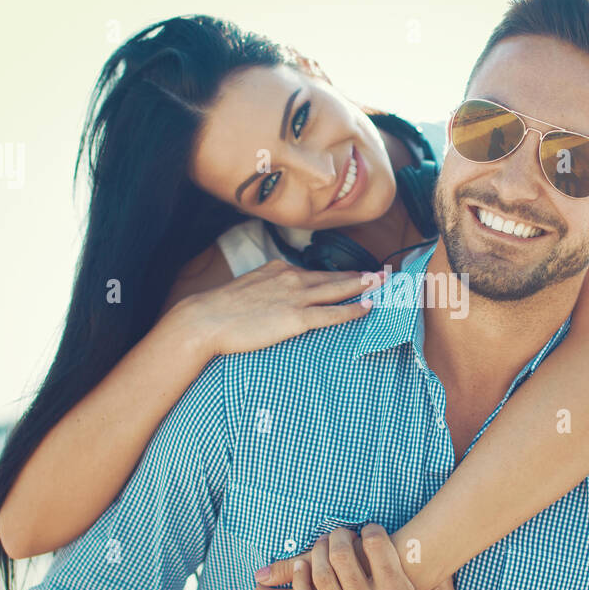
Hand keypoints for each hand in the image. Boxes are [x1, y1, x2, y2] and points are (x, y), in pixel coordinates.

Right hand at [168, 260, 384, 357]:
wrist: (205, 319)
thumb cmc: (221, 309)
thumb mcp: (248, 289)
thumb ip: (268, 289)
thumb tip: (277, 298)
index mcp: (278, 270)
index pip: (315, 272)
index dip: (338, 274)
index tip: (357, 274)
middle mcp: (291, 278)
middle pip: (333, 277)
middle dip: (361, 275)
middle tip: (383, 273)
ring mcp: (295, 297)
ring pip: (338, 290)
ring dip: (364, 287)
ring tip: (383, 284)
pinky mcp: (295, 318)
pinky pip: (331, 314)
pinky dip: (352, 309)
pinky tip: (368, 307)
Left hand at [260, 524, 455, 589]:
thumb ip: (438, 570)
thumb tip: (432, 542)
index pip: (374, 545)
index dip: (370, 530)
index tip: (369, 530)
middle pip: (343, 556)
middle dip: (339, 536)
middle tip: (340, 532)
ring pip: (322, 576)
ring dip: (318, 553)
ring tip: (322, 544)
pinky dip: (300, 581)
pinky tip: (301, 567)